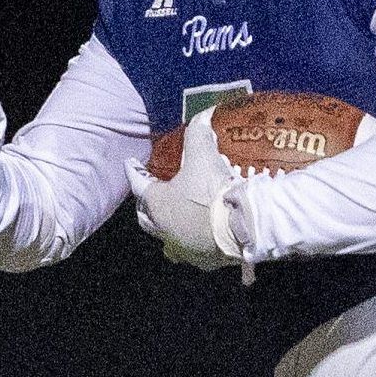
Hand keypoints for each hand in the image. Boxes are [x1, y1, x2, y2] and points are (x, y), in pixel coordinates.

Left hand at [128, 107, 245, 271]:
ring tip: (176, 219)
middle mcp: (163, 228)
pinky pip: (192, 253)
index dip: (134, 171)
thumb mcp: (204, 156)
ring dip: (168, 228)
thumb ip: (198, 134)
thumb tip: (201, 114)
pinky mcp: (203, 262)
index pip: (138, 183)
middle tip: (152, 193)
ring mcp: (182, 248)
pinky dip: (193, 244)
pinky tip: (201, 238)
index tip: (131, 164)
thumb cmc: (214, 192)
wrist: (243, 228)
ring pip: (166, 239)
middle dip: (146, 205)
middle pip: (145, 217)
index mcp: (156, 203)